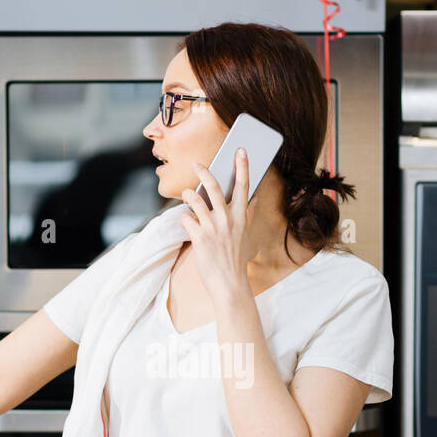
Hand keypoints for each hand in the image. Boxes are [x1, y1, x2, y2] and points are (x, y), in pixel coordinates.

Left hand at [178, 148, 257, 306]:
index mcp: (241, 218)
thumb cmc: (236, 262)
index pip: (243, 186)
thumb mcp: (246, 237)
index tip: (240, 151)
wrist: (230, 285)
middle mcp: (228, 220)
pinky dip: (184, 219)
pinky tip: (187, 225)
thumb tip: (253, 198)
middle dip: (204, 171)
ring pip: (194, 199)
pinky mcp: (200, 238)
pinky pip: (186, 219)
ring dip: (187, 195)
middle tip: (197, 164)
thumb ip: (246, 216)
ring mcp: (213, 228)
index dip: (242, 166)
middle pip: (214, 186)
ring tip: (186, 194)